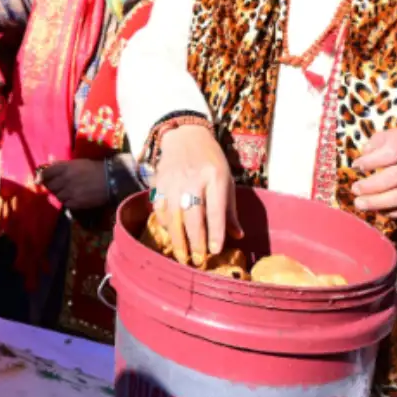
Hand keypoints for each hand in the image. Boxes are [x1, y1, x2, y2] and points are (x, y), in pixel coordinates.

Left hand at [40, 159, 108, 210]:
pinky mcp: (77, 202)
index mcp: (65, 168)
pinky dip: (68, 202)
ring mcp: (70, 192)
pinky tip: (74, 198)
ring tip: (67, 192)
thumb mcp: (77, 162)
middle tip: (56, 186)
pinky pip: (66, 204)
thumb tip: (49, 161)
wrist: (111, 179)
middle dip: (51, 186)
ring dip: (60, 194)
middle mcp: (65, 179)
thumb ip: (62, 164)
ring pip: (57, 196)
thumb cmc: (94, 168)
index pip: (46, 173)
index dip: (41, 177)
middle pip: (50, 186)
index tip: (38, 180)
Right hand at [151, 124, 241, 265]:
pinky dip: (164, 224)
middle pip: (193, 216)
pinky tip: (170, 235)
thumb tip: (238, 236)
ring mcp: (173, 181)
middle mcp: (193, 179)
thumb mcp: (226, 181)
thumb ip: (230, 210)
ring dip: (178, 239)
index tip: (216, 251)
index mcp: (215, 178)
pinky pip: (159, 208)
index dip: (216, 233)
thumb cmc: (211, 161)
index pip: (216, 211)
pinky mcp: (159, 182)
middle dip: (196, 241)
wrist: (186, 136)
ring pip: (174, 216)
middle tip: (198, 261)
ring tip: (183, 256)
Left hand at [352, 128, 396, 218]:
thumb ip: (374, 145)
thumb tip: (361, 161)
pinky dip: (393, 212)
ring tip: (361, 204)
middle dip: (372, 186)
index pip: (392, 153)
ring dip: (379, 203)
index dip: (372, 161)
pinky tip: (378, 210)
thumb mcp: (389, 137)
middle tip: (355, 190)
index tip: (356, 166)